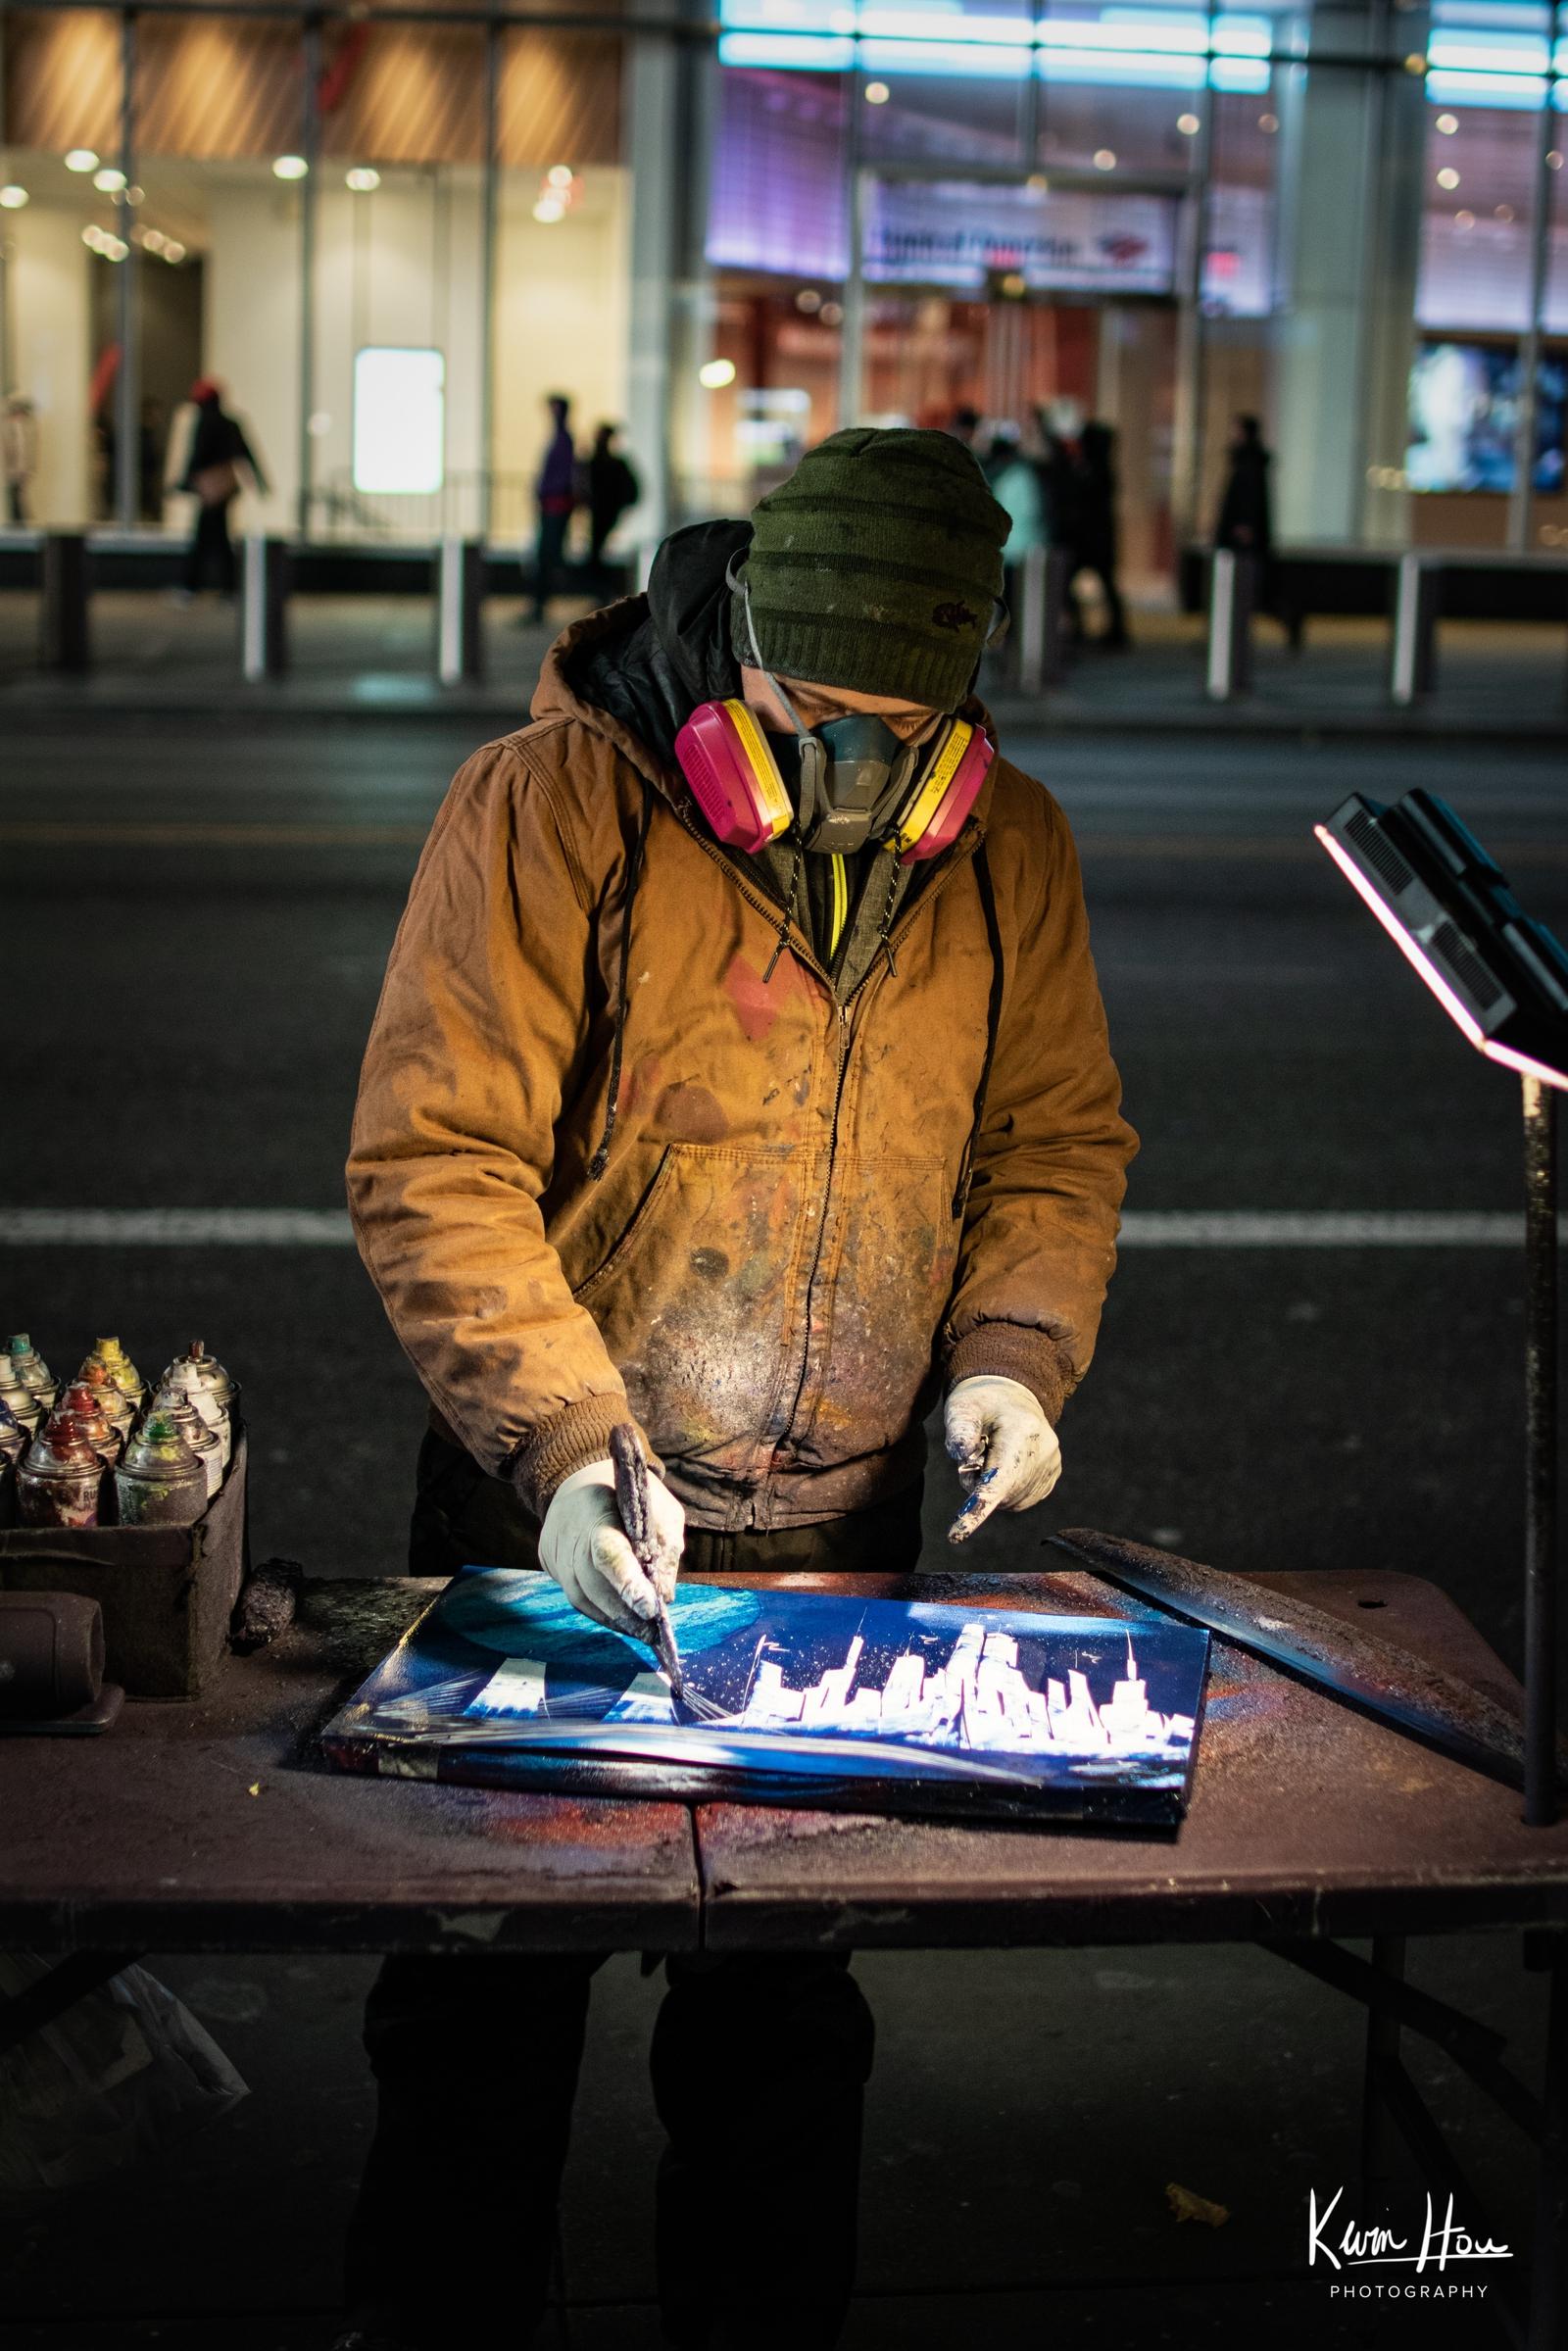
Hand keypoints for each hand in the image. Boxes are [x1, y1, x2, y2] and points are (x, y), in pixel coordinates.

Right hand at [538, 1459, 684, 1636]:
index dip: (627, 1584)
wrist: (578, 1478)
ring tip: (641, 1632)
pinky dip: (599, 1612)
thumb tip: (665, 1595)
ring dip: (613, 1618)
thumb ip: (666, 1546)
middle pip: (591, 1582)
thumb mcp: (660, 1506)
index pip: (608, 1553)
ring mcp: (554, 1550)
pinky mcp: (550, 1562)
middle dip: (624, 1611)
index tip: (651, 1609)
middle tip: (652, 1633)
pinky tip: (620, 1620)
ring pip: (580, 1596)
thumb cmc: (629, 1494)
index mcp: (598, 1511)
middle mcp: (569, 1534)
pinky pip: (574, 1596)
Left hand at [944, 1374, 1061, 1544]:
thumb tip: (963, 1456)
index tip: (956, 1533)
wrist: (1011, 1396)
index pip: (999, 1479)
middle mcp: (1045, 1449)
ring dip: (993, 1488)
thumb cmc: (981, 1402)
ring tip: (990, 1455)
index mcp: (1022, 1431)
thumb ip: (960, 1430)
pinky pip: (1022, 1499)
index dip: (978, 1508)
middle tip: (973, 1455)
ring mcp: (1052, 1463)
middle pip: (1003, 1493)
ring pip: (1012, 1500)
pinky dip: (1006, 1489)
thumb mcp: (962, 1407)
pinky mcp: (1053, 1474)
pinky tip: (1004, 1463)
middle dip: (980, 1484)